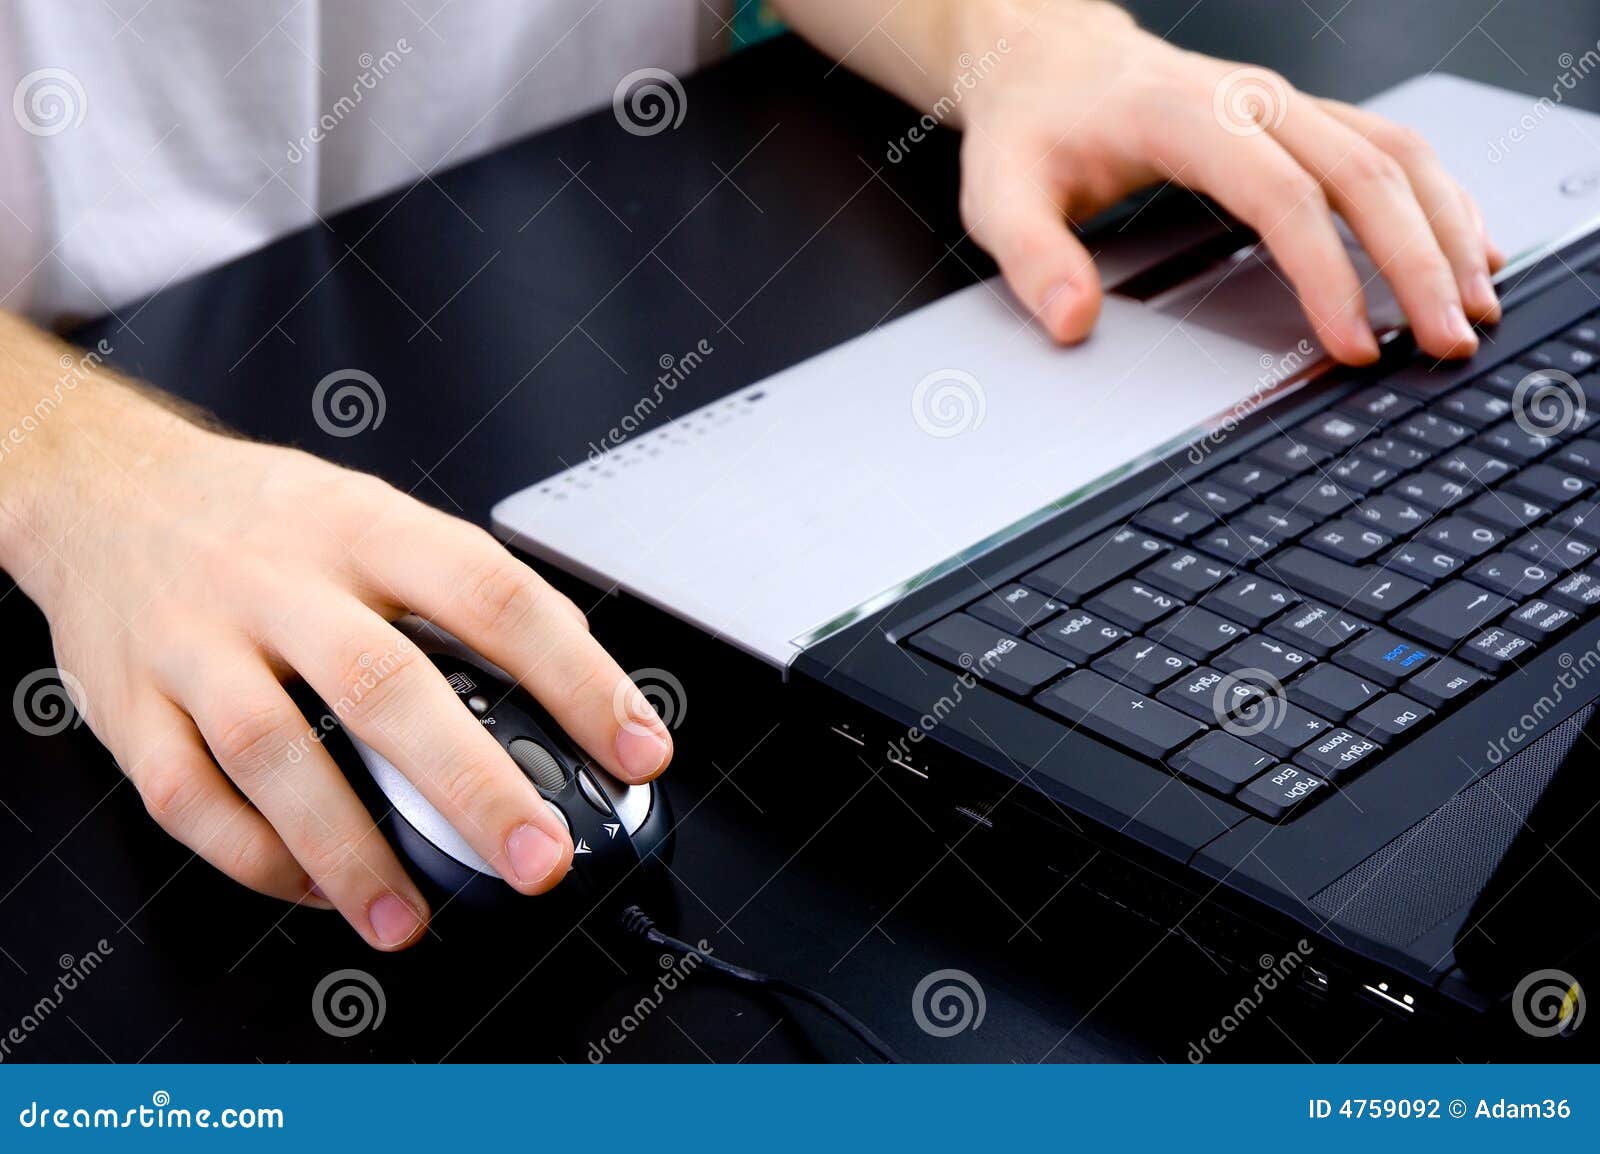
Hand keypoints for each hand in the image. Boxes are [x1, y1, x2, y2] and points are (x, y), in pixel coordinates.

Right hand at [2, 375, 672, 949]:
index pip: (492, 594)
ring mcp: (197, 644)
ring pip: (275, 753)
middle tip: (538, 857)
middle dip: (472, 785)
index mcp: (364, 527)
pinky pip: (190, 801)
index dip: (575, 675)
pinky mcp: (132, 707)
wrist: (105, 491)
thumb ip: (458, 597)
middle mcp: (280, 581)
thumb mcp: (370, 517)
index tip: (636, 746)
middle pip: (385, 685)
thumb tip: (572, 692)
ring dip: (351, 851)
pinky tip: (317, 889)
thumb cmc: (265, 519)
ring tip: (412, 919)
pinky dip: (259, 859)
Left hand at [951, 0, 1502, 362]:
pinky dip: (1438, 197)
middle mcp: (1252, 99)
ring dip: (1447, 227)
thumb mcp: (1000, 194)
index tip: (1352, 343)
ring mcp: (1285, 103)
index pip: (1282, 197)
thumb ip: (1032, 258)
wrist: (1047, 59)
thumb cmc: (1032, 127)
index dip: (1326, 275)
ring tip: (1477, 302)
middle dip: (1417, 262)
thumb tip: (1073, 322)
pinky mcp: (1301, 116)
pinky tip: (1465, 245)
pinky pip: (1391, 146)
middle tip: (1447, 339)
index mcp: (1185, 115)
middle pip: (1364, 173)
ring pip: (1397, 152)